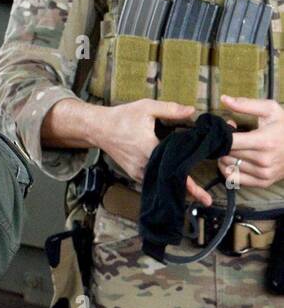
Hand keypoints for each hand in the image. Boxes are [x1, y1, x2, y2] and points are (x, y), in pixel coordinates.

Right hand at [92, 99, 209, 205]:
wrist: (98, 128)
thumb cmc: (121, 117)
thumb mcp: (146, 108)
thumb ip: (170, 109)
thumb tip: (192, 111)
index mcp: (150, 150)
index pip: (175, 169)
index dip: (191, 185)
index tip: (205, 197)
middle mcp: (144, 165)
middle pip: (170, 181)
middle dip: (189, 191)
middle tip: (207, 199)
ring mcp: (138, 172)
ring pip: (161, 183)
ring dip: (176, 186)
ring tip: (195, 193)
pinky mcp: (134, 174)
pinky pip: (152, 181)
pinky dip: (163, 183)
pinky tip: (175, 184)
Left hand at [218, 95, 283, 188]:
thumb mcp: (270, 110)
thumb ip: (246, 105)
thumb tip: (224, 99)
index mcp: (264, 141)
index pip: (229, 142)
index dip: (222, 133)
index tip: (227, 127)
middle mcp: (264, 160)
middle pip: (227, 152)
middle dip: (224, 142)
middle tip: (232, 135)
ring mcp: (263, 173)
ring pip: (227, 164)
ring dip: (225, 154)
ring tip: (236, 145)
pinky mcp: (263, 182)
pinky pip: (234, 178)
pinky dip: (228, 168)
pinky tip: (233, 159)